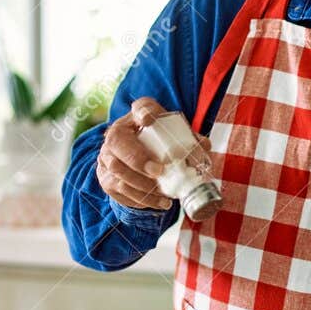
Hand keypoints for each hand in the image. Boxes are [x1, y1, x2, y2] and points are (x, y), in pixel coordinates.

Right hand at [96, 98, 212, 212]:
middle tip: (158, 172)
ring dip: (142, 185)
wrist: (134, 163)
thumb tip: (204, 147)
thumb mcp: (173, 140)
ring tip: (163, 195)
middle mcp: (117, 133)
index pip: (139, 107)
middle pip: (117, 141)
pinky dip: (141, 198)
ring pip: (117, 170)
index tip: (148, 119)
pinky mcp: (105, 178)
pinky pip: (119, 189)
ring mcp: (106, 156)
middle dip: (138, 159)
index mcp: (137, 117)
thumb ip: (189, 141)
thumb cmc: (158, 147)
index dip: (143, 112)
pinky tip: (158, 202)